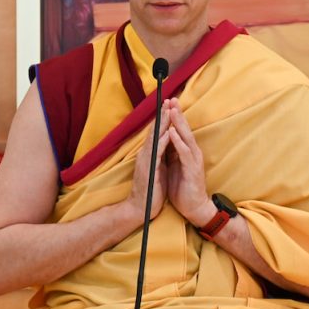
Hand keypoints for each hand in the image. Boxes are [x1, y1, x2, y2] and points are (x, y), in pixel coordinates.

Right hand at [124, 111, 169, 225]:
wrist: (139, 209)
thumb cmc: (150, 191)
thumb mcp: (157, 170)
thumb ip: (160, 157)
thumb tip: (165, 146)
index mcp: (149, 155)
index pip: (156, 133)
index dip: (162, 119)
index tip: (169, 106)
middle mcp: (145, 154)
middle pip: (154, 131)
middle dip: (162, 115)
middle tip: (168, 100)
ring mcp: (146, 161)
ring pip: (155, 138)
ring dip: (163, 124)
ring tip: (169, 110)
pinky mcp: (150, 170)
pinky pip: (157, 153)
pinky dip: (163, 141)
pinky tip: (168, 132)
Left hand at [161, 100, 211, 226]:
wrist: (193, 208)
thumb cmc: (183, 188)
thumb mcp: (174, 166)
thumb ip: (171, 152)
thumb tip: (164, 139)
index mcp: (186, 151)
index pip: (180, 130)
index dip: (174, 116)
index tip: (167, 102)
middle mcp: (192, 152)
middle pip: (184, 129)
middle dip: (178, 114)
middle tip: (172, 98)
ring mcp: (193, 160)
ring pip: (186, 138)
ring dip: (179, 123)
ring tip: (172, 110)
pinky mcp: (192, 170)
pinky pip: (184, 153)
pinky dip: (178, 142)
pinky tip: (173, 132)